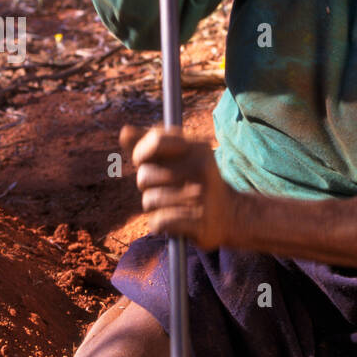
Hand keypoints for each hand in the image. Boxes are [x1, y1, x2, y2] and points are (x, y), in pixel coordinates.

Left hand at [121, 124, 238, 250]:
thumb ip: (152, 142)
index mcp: (198, 148)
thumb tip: (125, 132)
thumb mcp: (183, 155)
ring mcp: (200, 196)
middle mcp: (201, 169)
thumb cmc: (198, 181)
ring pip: (149, 201)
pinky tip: (176, 222)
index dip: (143, 153)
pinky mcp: (198, 222)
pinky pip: (158, 222)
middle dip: (149, 186)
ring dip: (155, 207)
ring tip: (174, 205)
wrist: (232, 214)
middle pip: (144, 176)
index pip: (154, 141)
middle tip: (168, 188)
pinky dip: (161, 224)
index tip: (150, 161)